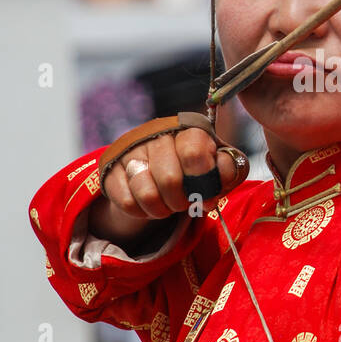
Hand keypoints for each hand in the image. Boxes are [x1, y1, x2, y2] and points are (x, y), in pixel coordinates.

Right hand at [89, 129, 244, 243]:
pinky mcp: (111, 169)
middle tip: (184, 202)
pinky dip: (142, 212)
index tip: (207, 193)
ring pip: (147, 194)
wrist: (157, 166)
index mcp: (188, 129)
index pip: (194, 152)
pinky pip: (127, 202)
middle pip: (170, 179)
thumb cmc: (195, 167)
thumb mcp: (219, 166)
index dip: (203, 181)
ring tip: (166, 204)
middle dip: (181, 201)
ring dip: (161, 209)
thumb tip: (215, 185)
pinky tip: (148, 204)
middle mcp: (157, 134)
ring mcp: (131, 151)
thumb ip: (229, 171)